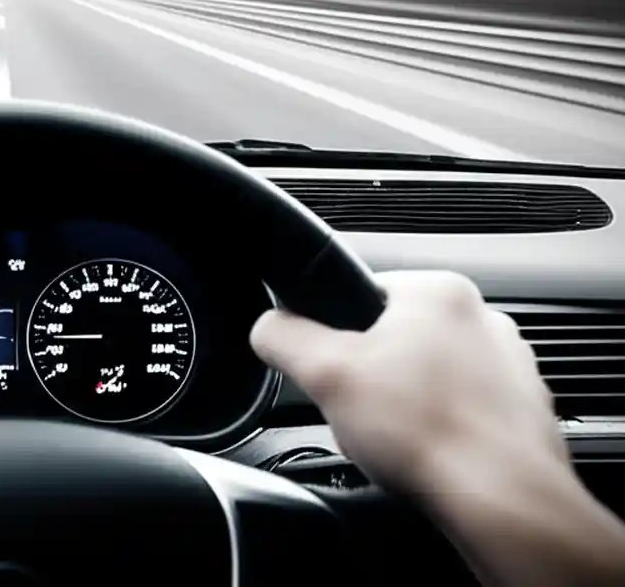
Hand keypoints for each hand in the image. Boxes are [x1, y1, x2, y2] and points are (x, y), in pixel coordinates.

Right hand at [250, 270, 566, 500]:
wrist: (501, 498)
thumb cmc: (427, 433)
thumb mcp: (323, 374)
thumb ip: (283, 337)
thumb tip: (268, 326)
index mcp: (438, 290)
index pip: (362, 294)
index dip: (335, 337)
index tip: (336, 373)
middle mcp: (484, 317)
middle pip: (394, 338)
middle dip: (372, 375)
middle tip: (363, 410)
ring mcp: (510, 363)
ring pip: (428, 376)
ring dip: (407, 403)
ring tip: (401, 436)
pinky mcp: (521, 406)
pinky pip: (461, 408)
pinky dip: (440, 427)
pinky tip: (431, 451)